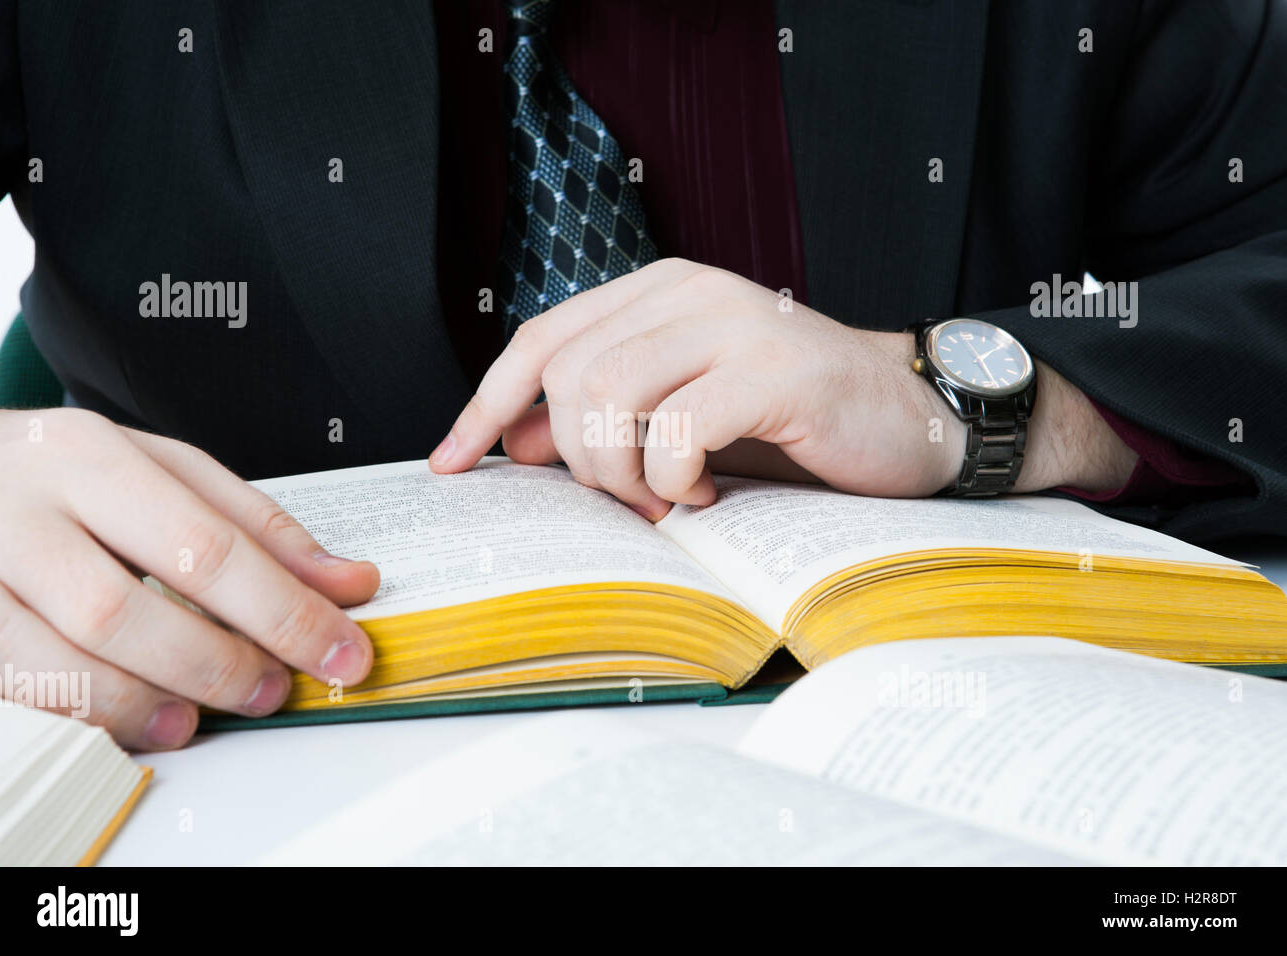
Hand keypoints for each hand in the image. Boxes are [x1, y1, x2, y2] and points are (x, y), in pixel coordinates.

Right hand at [0, 408, 378, 749]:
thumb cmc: (62, 474)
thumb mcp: (161, 471)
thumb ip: (255, 527)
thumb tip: (347, 583)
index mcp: (89, 458)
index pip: (205, 546)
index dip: (283, 611)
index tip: (342, 650)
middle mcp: (20, 511)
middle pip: (123, 610)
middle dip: (215, 664)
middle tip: (271, 689)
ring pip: (57, 660)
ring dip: (143, 704)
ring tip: (197, 717)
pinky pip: (16, 686)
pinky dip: (81, 714)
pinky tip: (129, 718)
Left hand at [432, 259, 1138, 509]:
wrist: (910, 417)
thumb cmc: (792, 422)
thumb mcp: (681, 419)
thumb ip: (603, 420)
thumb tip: (516, 441)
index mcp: (657, 291)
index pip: (540, 339)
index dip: (487, 405)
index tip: (453, 464)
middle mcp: (688, 290)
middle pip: (567, 375)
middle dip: (580, 460)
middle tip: (631, 496)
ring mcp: (733, 321)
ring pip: (608, 398)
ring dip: (623, 473)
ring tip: (668, 497)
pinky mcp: (774, 367)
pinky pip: (677, 431)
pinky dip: (676, 481)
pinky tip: (709, 494)